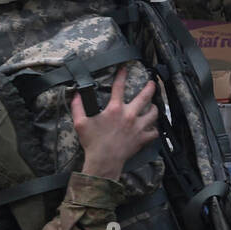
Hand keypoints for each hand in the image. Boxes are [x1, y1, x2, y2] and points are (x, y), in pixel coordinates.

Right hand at [71, 66, 158, 180]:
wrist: (104, 161)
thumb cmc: (93, 143)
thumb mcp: (80, 123)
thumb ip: (78, 107)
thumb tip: (76, 94)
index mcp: (115, 109)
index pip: (119, 87)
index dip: (122, 75)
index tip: (125, 68)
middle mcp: (129, 115)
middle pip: (144, 97)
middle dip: (150, 88)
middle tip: (153, 83)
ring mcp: (138, 127)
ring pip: (153, 114)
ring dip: (154, 108)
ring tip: (154, 106)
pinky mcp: (142, 139)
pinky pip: (154, 132)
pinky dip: (154, 129)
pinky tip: (153, 127)